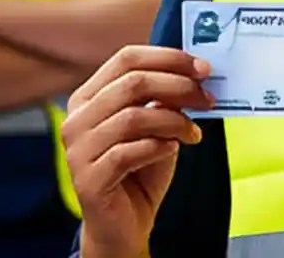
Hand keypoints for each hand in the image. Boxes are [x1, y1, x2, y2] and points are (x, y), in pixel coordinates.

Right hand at [61, 46, 214, 257]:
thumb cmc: (139, 170)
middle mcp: (76, 119)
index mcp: (88, 97)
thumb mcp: (155, 126)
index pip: (126, 58)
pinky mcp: (88, 179)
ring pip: (133, 117)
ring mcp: (77, 150)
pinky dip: (158, 147)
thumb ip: (165, 99)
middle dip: (179, 86)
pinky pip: (128, 153)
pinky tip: (173, 150)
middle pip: (132, 83)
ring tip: (193, 133)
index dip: (168, 58)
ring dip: (174, 122)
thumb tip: (196, 74)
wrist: (123, 225)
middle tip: (207, 98)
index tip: (203, 68)